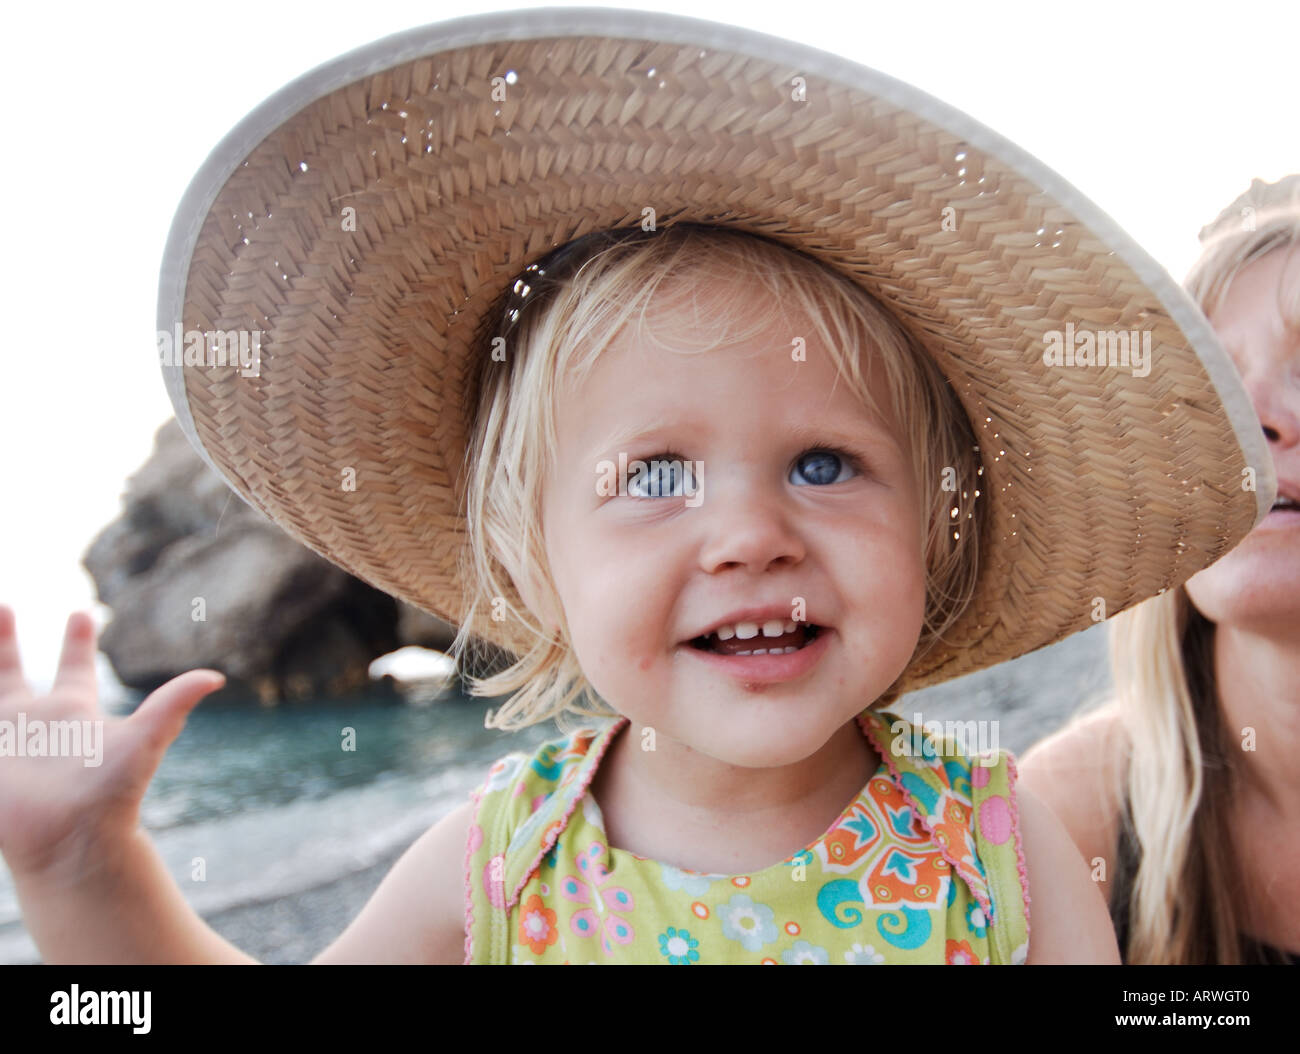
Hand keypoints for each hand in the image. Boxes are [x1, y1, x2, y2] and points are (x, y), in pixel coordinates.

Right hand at [0, 604, 226, 880]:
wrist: (72, 845)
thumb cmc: (110, 795)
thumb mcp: (143, 740)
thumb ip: (172, 704)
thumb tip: (217, 676)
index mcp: (72, 711)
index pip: (74, 665)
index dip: (77, 639)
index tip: (81, 612)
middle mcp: (35, 721)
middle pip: (13, 671)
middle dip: (5, 639)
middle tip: (2, 604)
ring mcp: (4, 741)